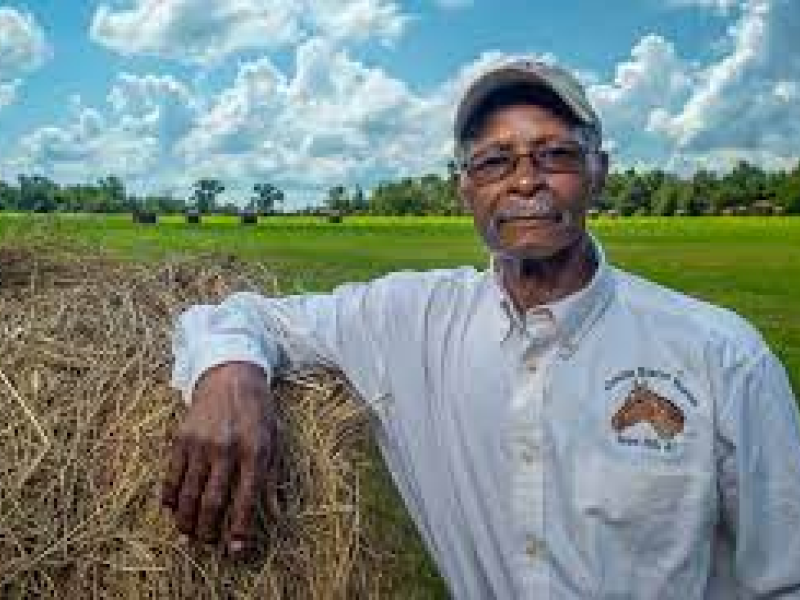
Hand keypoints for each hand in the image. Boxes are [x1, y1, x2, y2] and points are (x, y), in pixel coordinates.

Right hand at [162, 362, 275, 557]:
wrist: (230, 375)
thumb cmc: (258, 410)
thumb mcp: (275, 439)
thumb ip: (273, 477)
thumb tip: (276, 513)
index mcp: (255, 450)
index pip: (247, 499)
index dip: (241, 528)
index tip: (236, 549)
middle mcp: (227, 449)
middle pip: (213, 502)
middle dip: (209, 530)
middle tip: (208, 543)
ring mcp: (201, 443)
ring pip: (188, 494)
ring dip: (186, 520)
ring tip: (188, 533)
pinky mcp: (181, 438)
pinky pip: (170, 476)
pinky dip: (169, 498)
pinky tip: (171, 509)